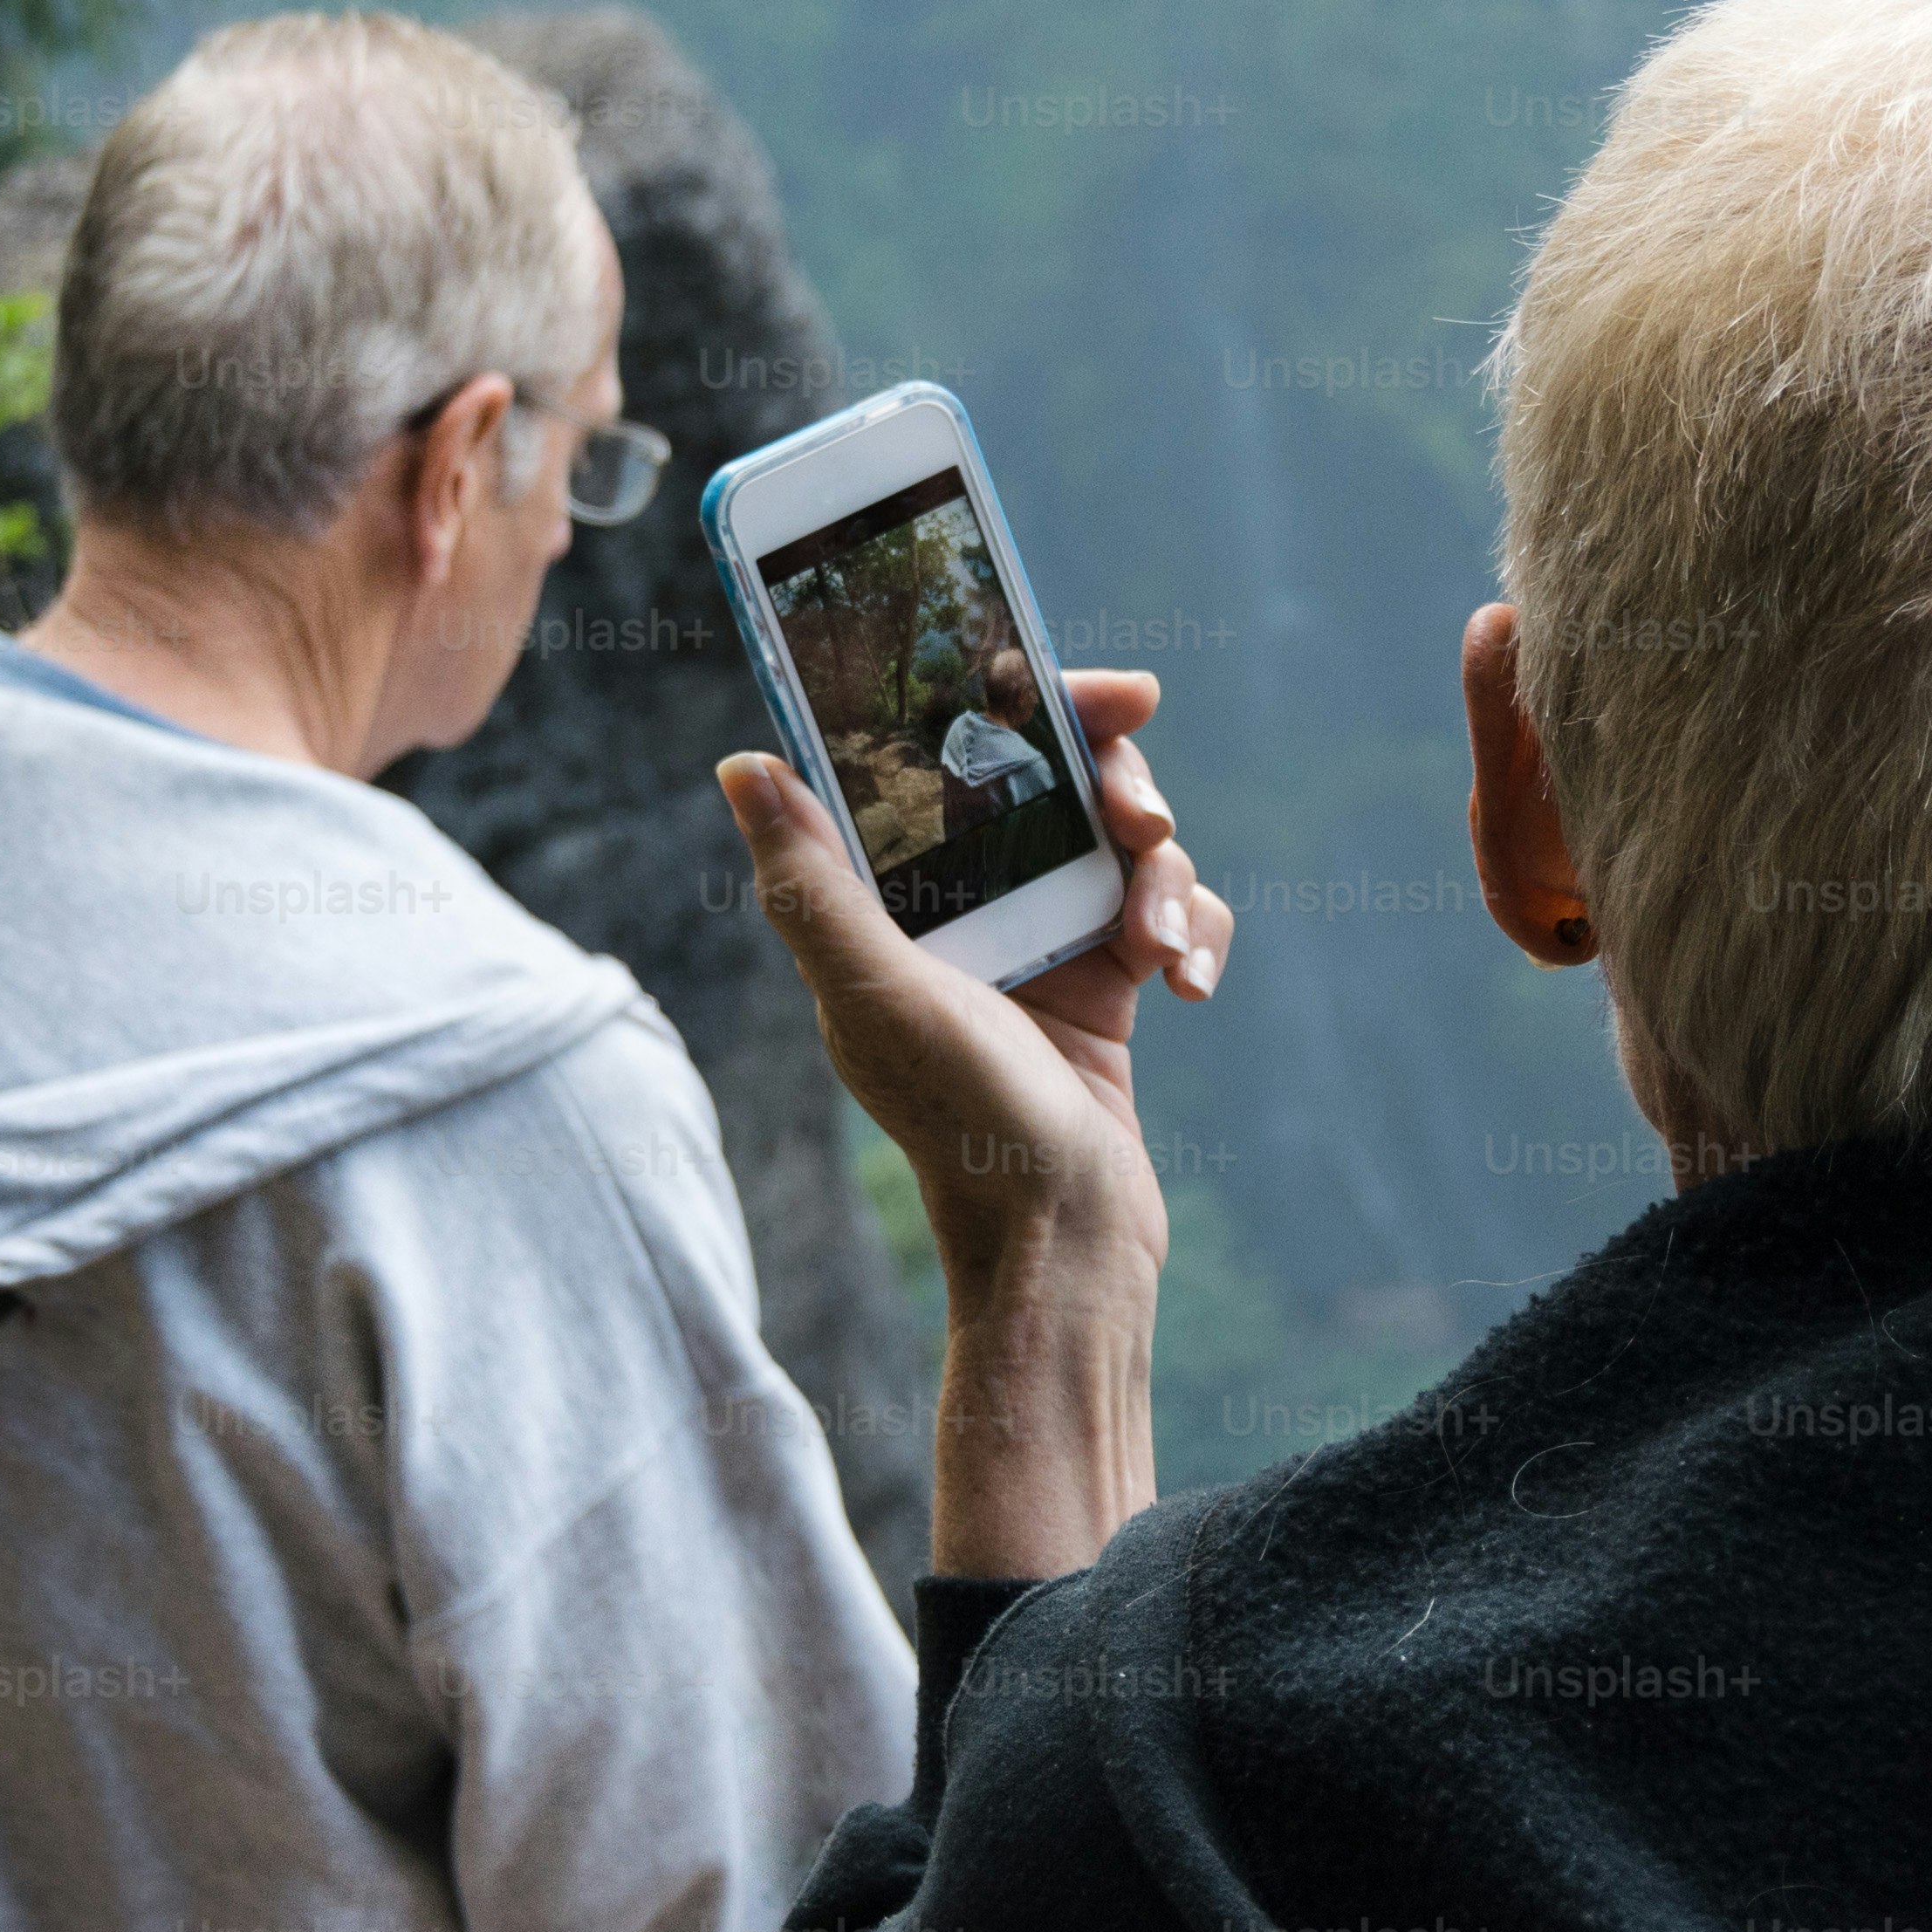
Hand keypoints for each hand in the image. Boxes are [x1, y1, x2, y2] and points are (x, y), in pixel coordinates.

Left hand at [716, 668, 1232, 1573]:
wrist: (1069, 1245)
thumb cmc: (965, 1126)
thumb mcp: (876, 996)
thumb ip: (811, 883)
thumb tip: (740, 763)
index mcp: (890, 900)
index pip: (938, 753)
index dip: (1001, 697)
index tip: (1079, 685)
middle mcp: (961, 910)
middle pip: (1044, 775)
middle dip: (1105, 770)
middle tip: (1140, 795)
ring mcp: (1041, 940)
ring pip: (1116, 835)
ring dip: (1160, 866)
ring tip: (1163, 935)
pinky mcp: (1107, 981)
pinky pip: (1166, 906)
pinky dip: (1191, 926)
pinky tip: (1189, 981)